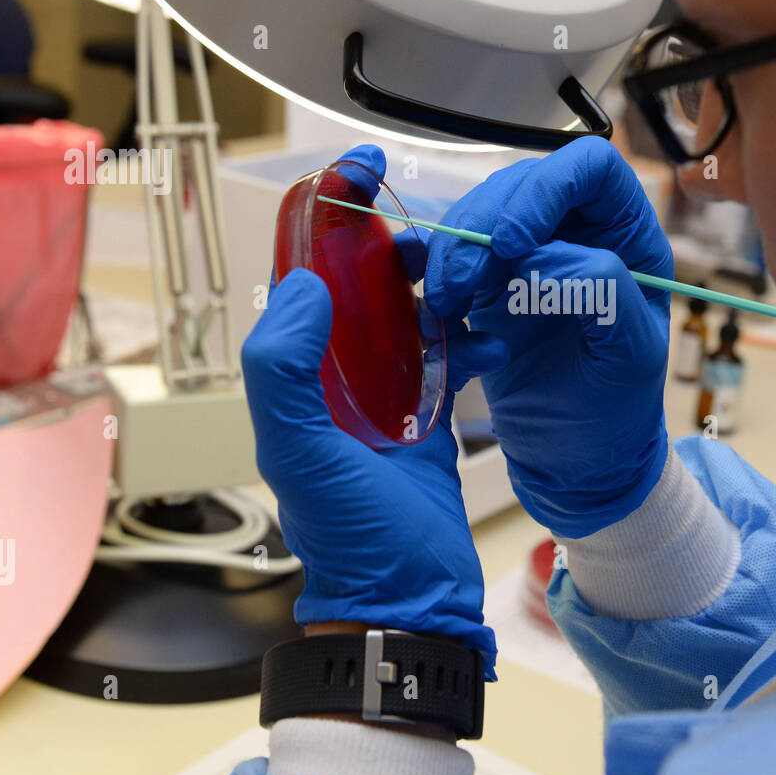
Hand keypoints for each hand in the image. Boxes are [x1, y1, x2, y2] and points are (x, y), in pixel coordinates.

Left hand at [242, 148, 506, 668]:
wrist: (412, 603)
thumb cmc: (353, 540)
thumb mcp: (299, 455)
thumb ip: (285, 371)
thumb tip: (306, 286)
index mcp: (298, 381)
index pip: (302, 280)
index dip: (323, 221)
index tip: (354, 172)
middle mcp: (336, 381)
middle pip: (356, 288)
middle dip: (386, 243)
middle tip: (429, 219)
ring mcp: (383, 395)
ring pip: (403, 313)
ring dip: (433, 282)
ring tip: (469, 261)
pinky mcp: (428, 414)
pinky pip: (442, 353)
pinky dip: (464, 330)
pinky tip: (490, 319)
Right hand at [424, 137, 672, 538]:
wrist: (575, 464)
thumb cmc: (617, 412)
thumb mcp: (629, 352)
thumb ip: (602, 291)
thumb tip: (541, 258)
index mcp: (625, 235)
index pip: (590, 168)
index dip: (545, 189)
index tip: (513, 244)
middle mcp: (572, 234)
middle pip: (516, 186)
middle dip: (479, 230)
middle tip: (459, 287)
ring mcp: (521, 260)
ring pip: (472, 220)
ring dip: (447, 259)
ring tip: (445, 311)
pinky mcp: (479, 291)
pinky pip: (441, 263)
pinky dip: (425, 286)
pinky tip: (439, 327)